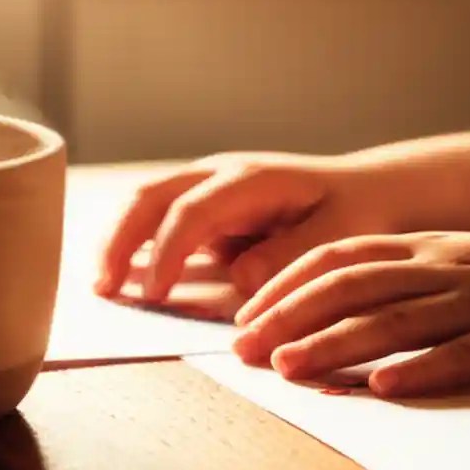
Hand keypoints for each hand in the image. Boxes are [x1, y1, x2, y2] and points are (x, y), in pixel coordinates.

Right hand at [98, 153, 406, 301]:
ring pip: (143, 204)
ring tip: (101, 285)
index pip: (190, 211)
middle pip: (149, 197)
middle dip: (119, 240)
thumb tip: (240, 278)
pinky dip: (132, 245)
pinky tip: (120, 276)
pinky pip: (155, 221)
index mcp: (249, 178)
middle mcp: (217, 174)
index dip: (167, 252)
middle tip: (102, 287)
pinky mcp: (201, 207)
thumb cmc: (357, 211)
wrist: (368, 190)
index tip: (155, 294)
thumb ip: (291, 256)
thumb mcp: (340, 235)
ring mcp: (204, 187)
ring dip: (117, 242)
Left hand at [233, 232, 469, 396]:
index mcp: (426, 247)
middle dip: (288, 316)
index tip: (245, 316)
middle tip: (243, 349)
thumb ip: (398, 276)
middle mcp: (445, 267)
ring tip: (286, 368)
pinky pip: (466, 354)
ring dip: (334, 344)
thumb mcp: (456, 262)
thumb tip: (328, 305)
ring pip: (395, 320)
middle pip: (352, 287)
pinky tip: (384, 388)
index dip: (285, 285)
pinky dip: (422, 370)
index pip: (338, 257)